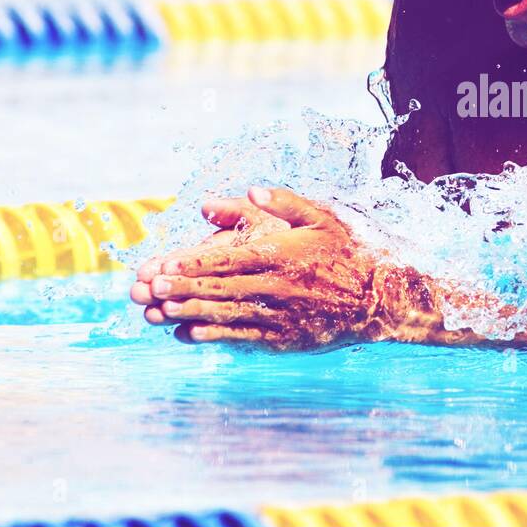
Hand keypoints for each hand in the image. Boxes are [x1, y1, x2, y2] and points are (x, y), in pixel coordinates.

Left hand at [133, 188, 383, 349]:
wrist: (378, 298)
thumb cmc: (347, 252)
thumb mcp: (320, 217)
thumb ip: (284, 202)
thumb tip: (250, 188)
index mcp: (281, 254)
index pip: (228, 258)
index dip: (192, 262)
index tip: (163, 264)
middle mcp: (276, 286)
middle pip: (220, 287)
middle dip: (181, 289)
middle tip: (147, 289)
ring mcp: (278, 315)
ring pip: (225, 314)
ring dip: (189, 312)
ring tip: (157, 312)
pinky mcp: (283, 338)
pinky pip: (242, 336)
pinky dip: (214, 335)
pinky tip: (189, 334)